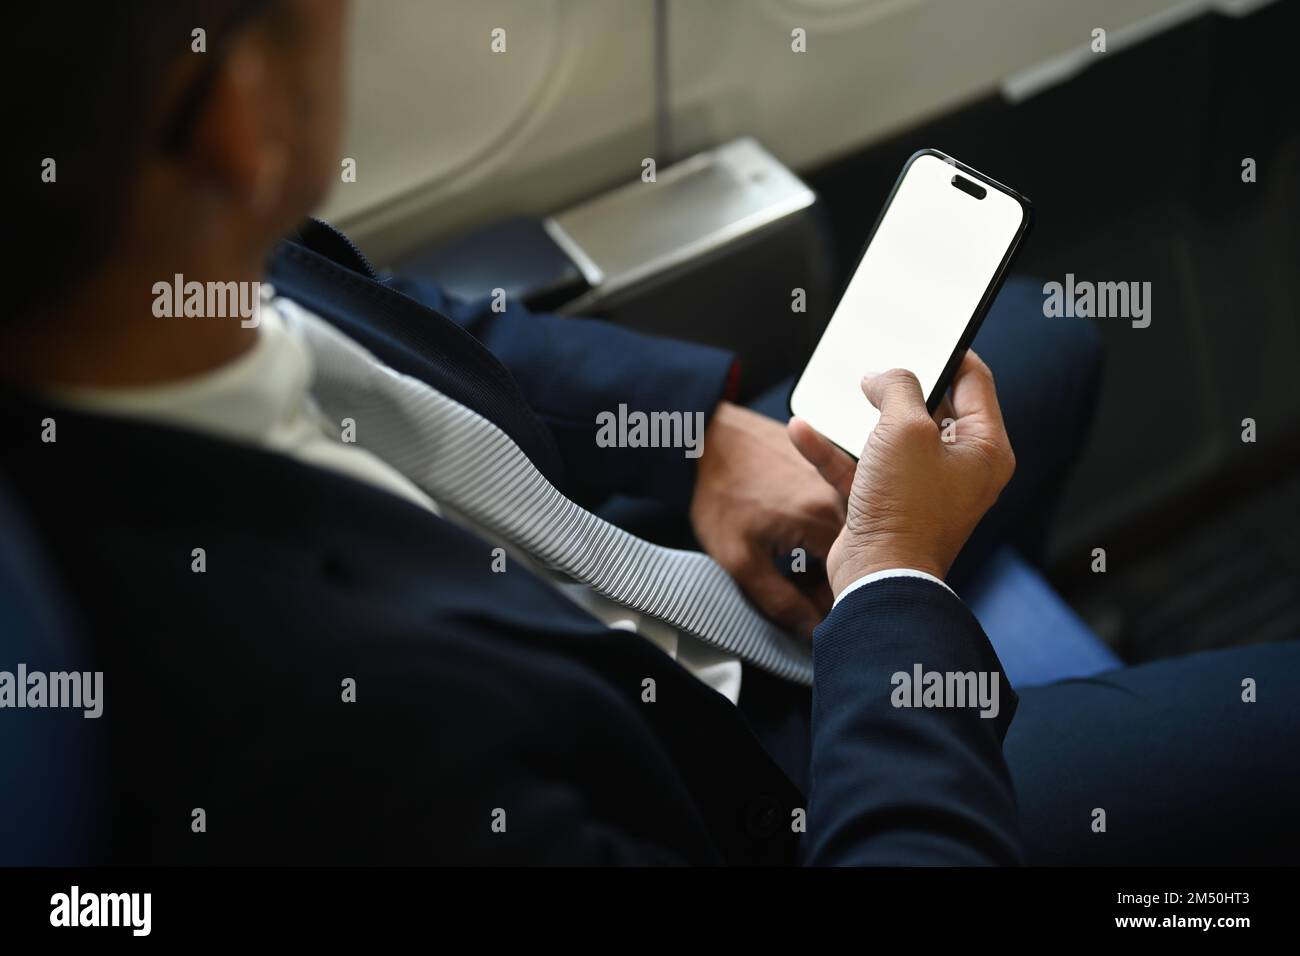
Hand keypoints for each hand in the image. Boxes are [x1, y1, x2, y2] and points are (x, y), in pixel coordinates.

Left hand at [690, 400, 845, 637]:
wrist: (706, 438)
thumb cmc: (718, 492)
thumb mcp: (738, 559)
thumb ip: (778, 601)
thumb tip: (812, 630)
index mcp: (823, 520)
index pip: (847, 581)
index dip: (824, 604)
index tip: (803, 612)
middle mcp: (840, 497)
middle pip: (849, 559)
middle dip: (823, 581)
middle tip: (791, 587)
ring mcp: (837, 480)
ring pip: (844, 537)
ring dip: (820, 557)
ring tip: (788, 561)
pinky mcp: (830, 468)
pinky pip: (837, 513)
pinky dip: (819, 531)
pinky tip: (791, 535)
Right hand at [787, 350, 1014, 597]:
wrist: (877, 577)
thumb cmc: (904, 509)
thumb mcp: (906, 429)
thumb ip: (898, 388)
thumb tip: (885, 377)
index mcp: (984, 449)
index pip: (976, 383)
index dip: (952, 352)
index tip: (929, 333)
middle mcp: (960, 469)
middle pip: (934, 409)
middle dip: (900, 387)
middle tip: (879, 368)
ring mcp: (923, 488)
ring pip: (891, 438)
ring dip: (861, 418)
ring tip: (842, 393)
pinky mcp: (887, 504)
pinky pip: (860, 466)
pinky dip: (834, 450)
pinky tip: (804, 431)